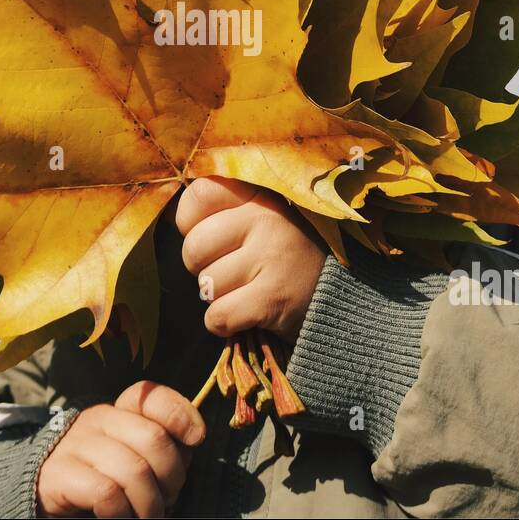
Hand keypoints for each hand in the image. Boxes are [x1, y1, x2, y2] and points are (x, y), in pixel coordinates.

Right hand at [36, 381, 204, 517]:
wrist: (41, 488)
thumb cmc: (99, 472)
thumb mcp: (131, 451)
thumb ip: (160, 446)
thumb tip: (190, 446)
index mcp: (120, 410)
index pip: (151, 396)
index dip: (180, 414)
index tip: (196, 440)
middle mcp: (99, 419)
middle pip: (153, 439)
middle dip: (172, 477)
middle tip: (168, 500)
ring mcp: (77, 445)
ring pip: (134, 471)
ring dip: (150, 504)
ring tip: (147, 517)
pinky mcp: (59, 475)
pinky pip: (107, 493)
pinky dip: (123, 513)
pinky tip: (120, 518)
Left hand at [175, 176, 325, 344]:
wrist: (344, 300)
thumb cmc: (291, 256)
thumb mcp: (266, 218)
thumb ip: (225, 209)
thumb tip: (174, 216)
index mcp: (261, 195)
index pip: (198, 194)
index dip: (191, 222)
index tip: (210, 235)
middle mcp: (267, 219)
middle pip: (193, 247)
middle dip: (203, 268)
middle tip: (234, 271)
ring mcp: (271, 258)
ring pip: (206, 287)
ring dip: (221, 297)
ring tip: (251, 290)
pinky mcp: (273, 299)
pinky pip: (218, 316)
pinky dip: (225, 324)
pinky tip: (248, 314)